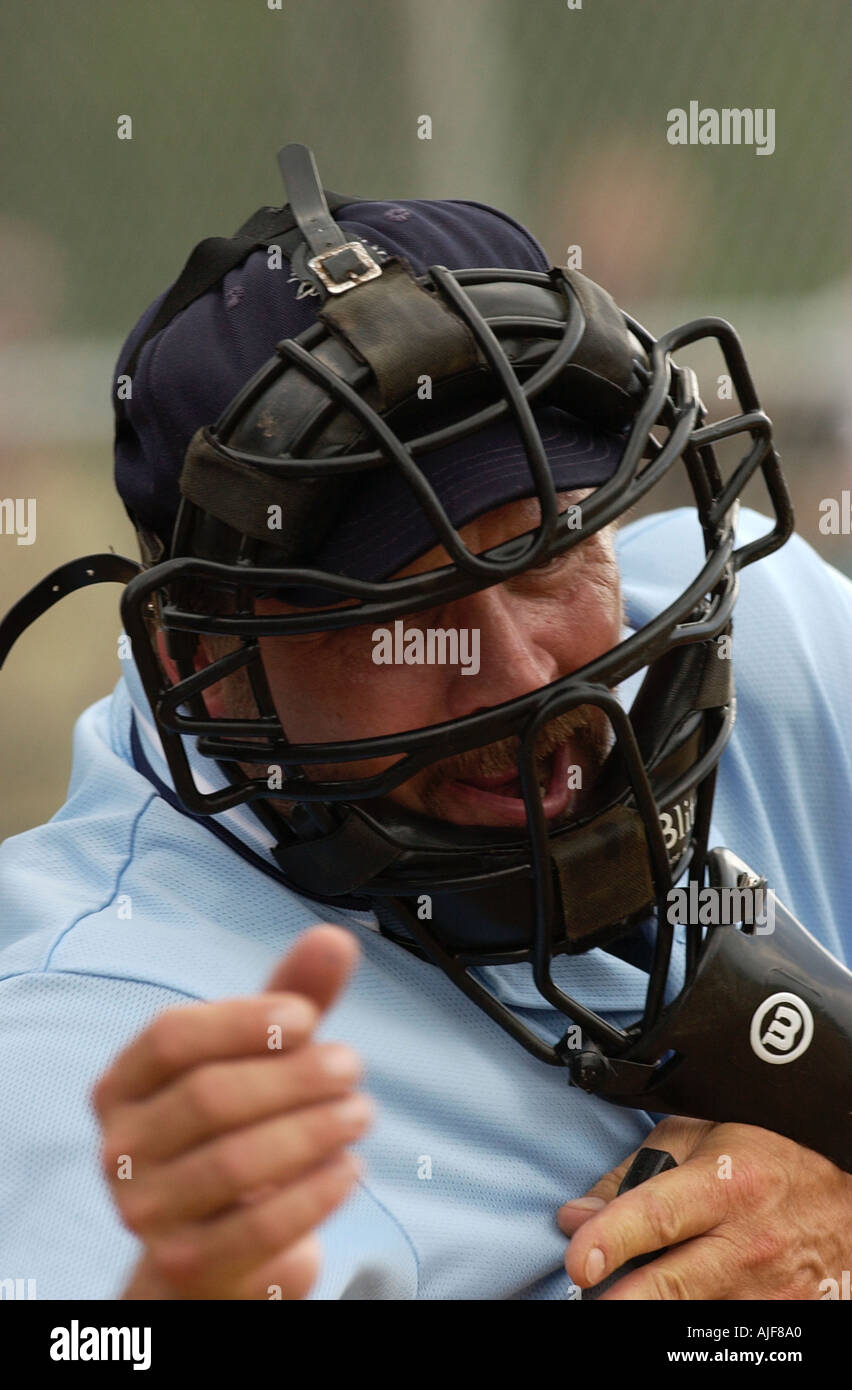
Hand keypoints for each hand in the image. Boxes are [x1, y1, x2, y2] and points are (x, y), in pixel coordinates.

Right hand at [92, 924, 371, 1299]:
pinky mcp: (187, 1267)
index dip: (244, 1020)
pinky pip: (259, 1229)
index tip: (310, 1017)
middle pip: (210, 1097)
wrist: (209, 1250)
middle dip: (296, 1077)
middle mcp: (120, 1149)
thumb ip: (292, 997)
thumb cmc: (236, 1130)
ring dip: (314, 1131)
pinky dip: (315, 1192)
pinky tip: (350, 1168)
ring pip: (236, 1163)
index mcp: (123, 1085)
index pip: (171, 1037)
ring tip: (359, 1114)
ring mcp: (146, 1213)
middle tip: (352, 1067)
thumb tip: (335, 938)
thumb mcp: (261, 1059)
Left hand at [557, 1115, 851, 1298]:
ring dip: (652, 1311)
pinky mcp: (782, 1322)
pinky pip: (722, 1335)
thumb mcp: (698, 1136)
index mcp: (723, 1184)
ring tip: (627, 1295)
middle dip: (621, 1303)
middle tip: (586, 1301)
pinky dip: (691, 1326)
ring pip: (692, 1321)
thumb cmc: (765, 1156)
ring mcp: (768, 1292)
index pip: (656, 1217)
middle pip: (671, 1288)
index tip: (576, 1261)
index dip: (609, 1239)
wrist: (844, 1199)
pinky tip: (678, 1303)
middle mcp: (747, 1243)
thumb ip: (632, 1175)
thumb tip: (575, 1217)